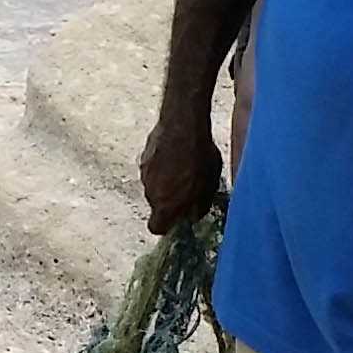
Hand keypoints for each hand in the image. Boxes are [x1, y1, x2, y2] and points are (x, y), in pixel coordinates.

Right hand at [139, 111, 221, 236]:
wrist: (183, 125)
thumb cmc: (199, 158)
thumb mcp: (209, 187)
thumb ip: (199, 207)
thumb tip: (193, 216)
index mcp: (164, 205)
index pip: (156, 228)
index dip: (167, 225)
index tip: (178, 217)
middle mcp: (149, 193)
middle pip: (156, 205)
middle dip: (169, 201)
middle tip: (187, 189)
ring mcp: (144, 173)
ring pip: (154, 186)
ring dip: (165, 182)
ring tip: (183, 168)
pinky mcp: (144, 156)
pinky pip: (152, 168)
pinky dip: (161, 166)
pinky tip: (176, 155)